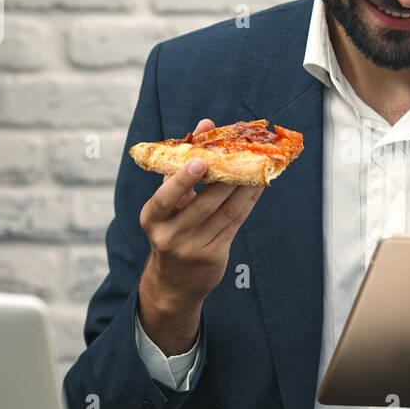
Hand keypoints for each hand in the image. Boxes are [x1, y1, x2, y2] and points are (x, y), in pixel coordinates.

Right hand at [136, 118, 265, 351]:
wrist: (173, 282)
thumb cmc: (170, 229)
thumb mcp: (167, 203)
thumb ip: (182, 166)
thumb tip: (205, 126)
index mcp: (152, 218)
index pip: (166, 197)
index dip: (184, 179)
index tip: (202, 159)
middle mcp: (170, 236)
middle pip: (204, 203)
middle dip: (226, 178)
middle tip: (244, 155)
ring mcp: (193, 249)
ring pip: (225, 212)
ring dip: (244, 187)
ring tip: (257, 167)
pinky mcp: (214, 257)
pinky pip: (235, 223)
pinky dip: (248, 202)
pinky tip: (257, 186)